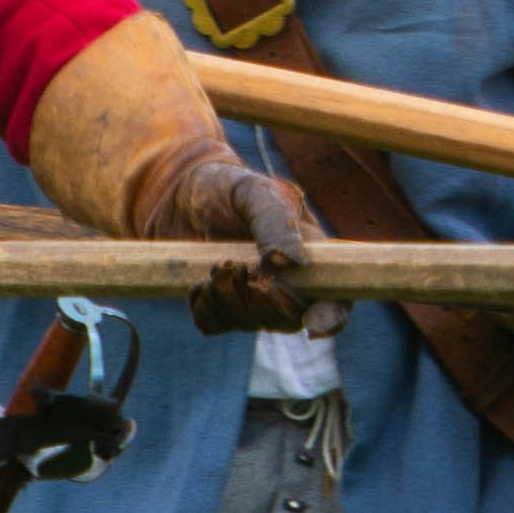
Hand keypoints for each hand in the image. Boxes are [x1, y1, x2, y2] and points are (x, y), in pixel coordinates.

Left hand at [111, 134, 324, 333]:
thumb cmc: (225, 186)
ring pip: (249, 324)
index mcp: (309, 253)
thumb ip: (274, 223)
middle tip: (232, 264)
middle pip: (288, 319)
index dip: (331, 317)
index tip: (312, 326)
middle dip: (258, 298)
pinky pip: (215, 326)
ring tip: (214, 264)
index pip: (337, 297)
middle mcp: (287, 282)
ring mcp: (252, 298)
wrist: (177, 193)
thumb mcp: (252, 193)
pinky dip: (203, 307)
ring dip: (226, 298)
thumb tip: (293, 263)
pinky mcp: (219, 306)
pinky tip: (198, 281)